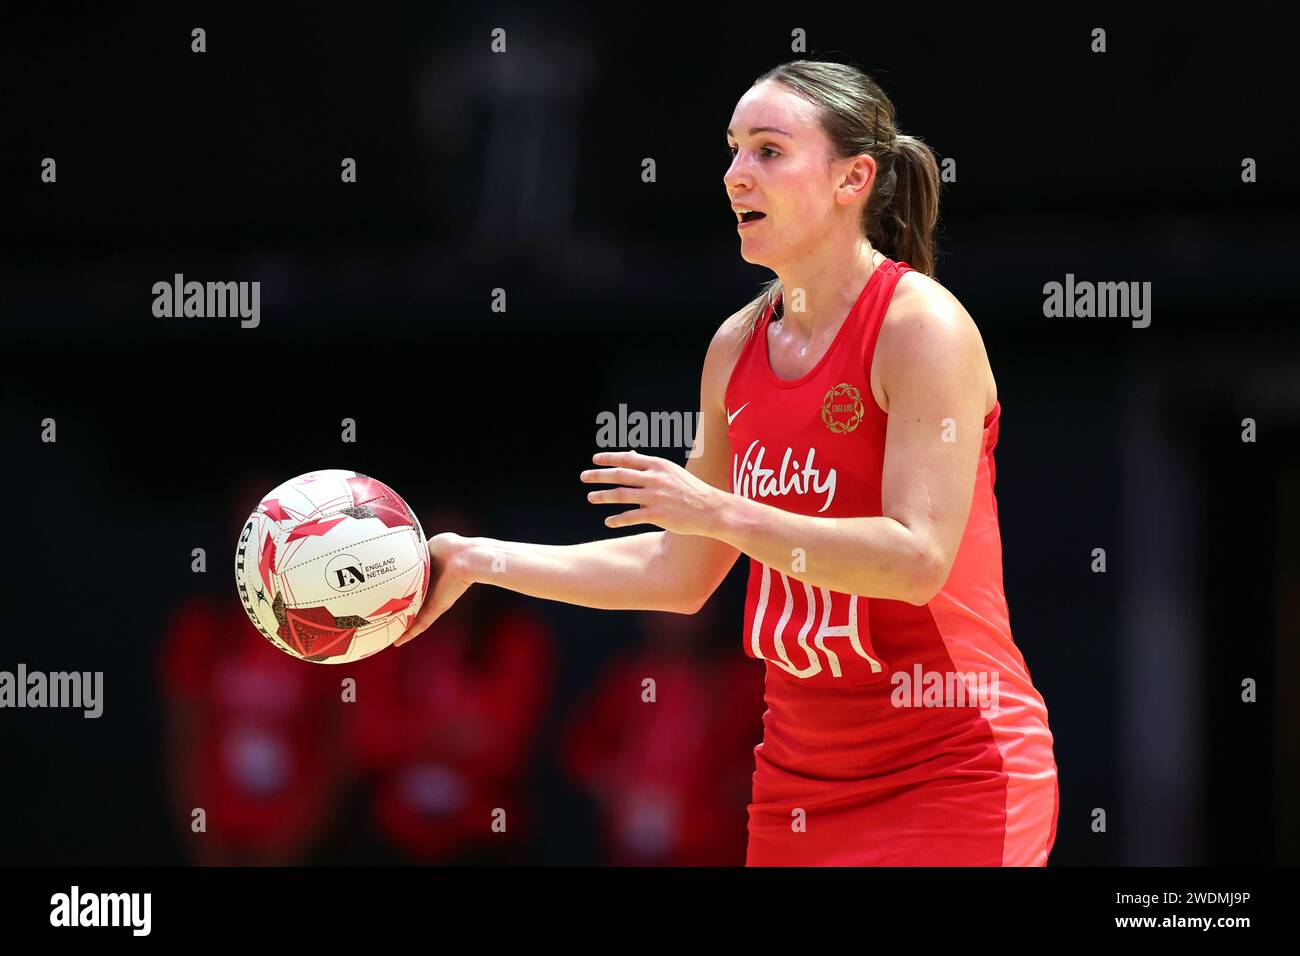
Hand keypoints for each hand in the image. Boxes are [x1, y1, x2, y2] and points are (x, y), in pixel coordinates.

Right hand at [393, 532, 475, 646]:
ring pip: (415, 617)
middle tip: (383, 618)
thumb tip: (403, 550)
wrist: (466, 558)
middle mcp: (431, 588)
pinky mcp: (437, 607)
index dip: (400, 587)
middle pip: (412, 602)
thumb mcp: (429, 546)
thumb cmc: (451, 548)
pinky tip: (399, 642)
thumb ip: (416, 551)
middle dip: (400, 610)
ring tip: (388, 635)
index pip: (411, 582)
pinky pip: (422, 624)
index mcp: (429, 572)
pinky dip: (410, 633)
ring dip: (403, 626)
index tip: (386, 593)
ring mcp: (434, 599)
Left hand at [580, 450, 721, 536]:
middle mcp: (655, 478)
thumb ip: (650, 465)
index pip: (628, 458)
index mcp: (658, 465)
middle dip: (599, 475)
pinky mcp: (657, 515)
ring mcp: (655, 497)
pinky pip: (631, 517)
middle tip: (584, 476)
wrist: (711, 509)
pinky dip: (617, 519)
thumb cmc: (691, 490)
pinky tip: (608, 521)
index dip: (609, 458)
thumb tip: (630, 453)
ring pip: (621, 495)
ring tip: (591, 497)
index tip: (595, 459)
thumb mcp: (671, 471)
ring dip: (603, 496)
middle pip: (620, 475)